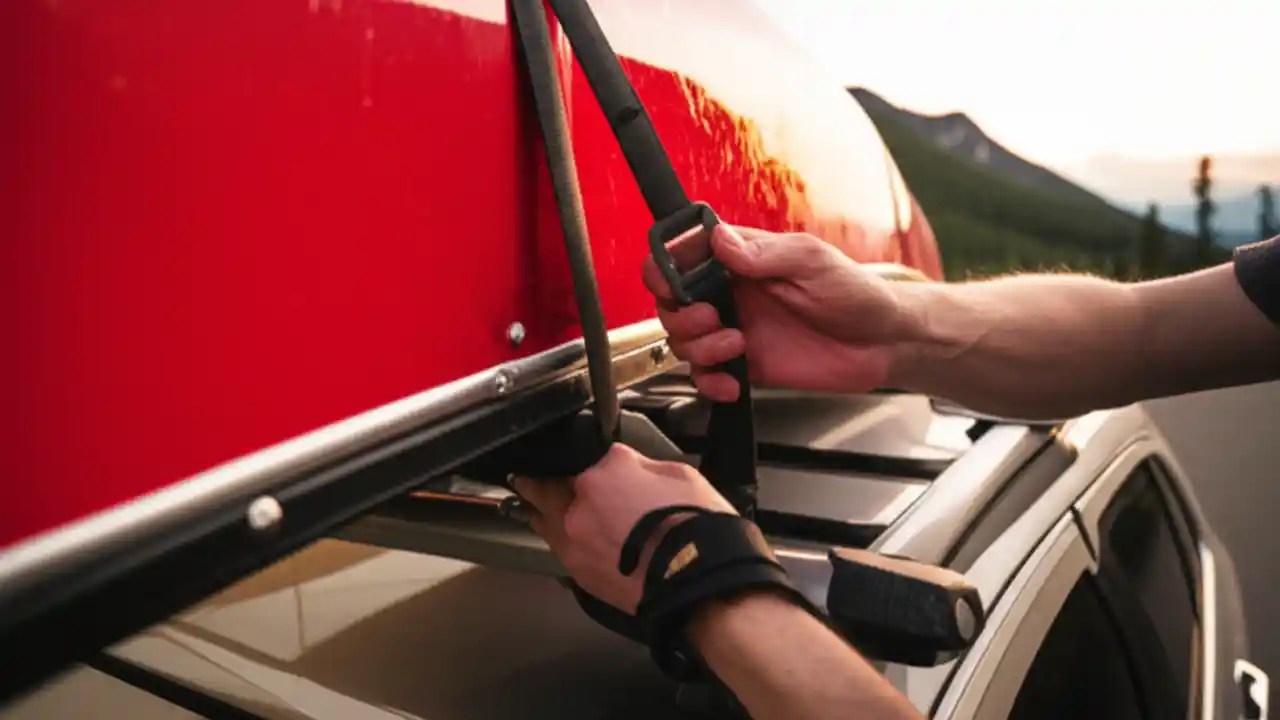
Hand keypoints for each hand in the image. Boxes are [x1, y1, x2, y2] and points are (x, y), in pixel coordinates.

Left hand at [512, 444, 734, 613]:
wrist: (697, 583)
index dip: (590, 462)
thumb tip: (626, 467)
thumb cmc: (695, 526)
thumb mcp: (677, 474)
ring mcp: (575, 542)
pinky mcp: (579, 573)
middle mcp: (578, 506)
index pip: (585, 458)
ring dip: (538, 513)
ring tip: (530, 507)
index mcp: (602, 474)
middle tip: (522, 479)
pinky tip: (561, 539)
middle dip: (534, 483)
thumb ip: (641, 467)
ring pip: (544, 522)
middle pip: (544, 489)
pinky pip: (559, 550)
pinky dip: (559, 541)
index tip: (590, 465)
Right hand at [642, 225, 917, 400]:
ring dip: (698, 347)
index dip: (665, 266)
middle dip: (679, 314)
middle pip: (670, 301)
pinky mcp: (745, 365)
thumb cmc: (856, 294)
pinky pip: (706, 376)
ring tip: (736, 344)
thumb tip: (720, 240)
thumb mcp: (813, 262)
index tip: (673, 282)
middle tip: (711, 318)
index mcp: (743, 259)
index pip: (683, 254)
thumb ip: (764, 253)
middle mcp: (732, 293)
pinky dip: (710, 382)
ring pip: (683, 340)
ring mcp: (736, 329)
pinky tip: (731, 381)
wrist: (884, 344)